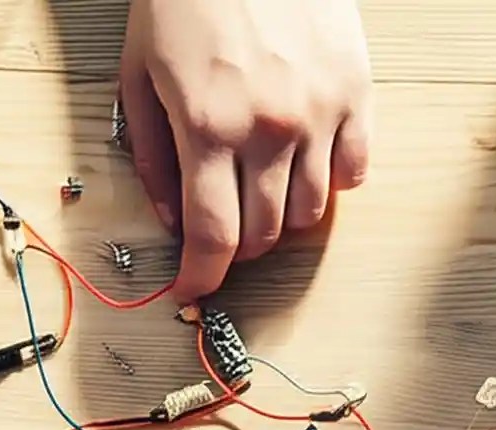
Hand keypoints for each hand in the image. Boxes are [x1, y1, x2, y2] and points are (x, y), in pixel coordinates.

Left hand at [120, 0, 372, 300]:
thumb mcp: (139, 72)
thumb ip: (152, 153)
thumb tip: (171, 219)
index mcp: (207, 127)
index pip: (212, 237)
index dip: (202, 276)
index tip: (193, 290)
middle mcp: (269, 130)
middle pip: (264, 234)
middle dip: (238, 248)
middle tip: (224, 230)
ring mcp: (319, 114)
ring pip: (310, 212)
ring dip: (282, 218)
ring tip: (263, 188)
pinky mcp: (355, 94)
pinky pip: (353, 173)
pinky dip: (330, 183)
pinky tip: (307, 161)